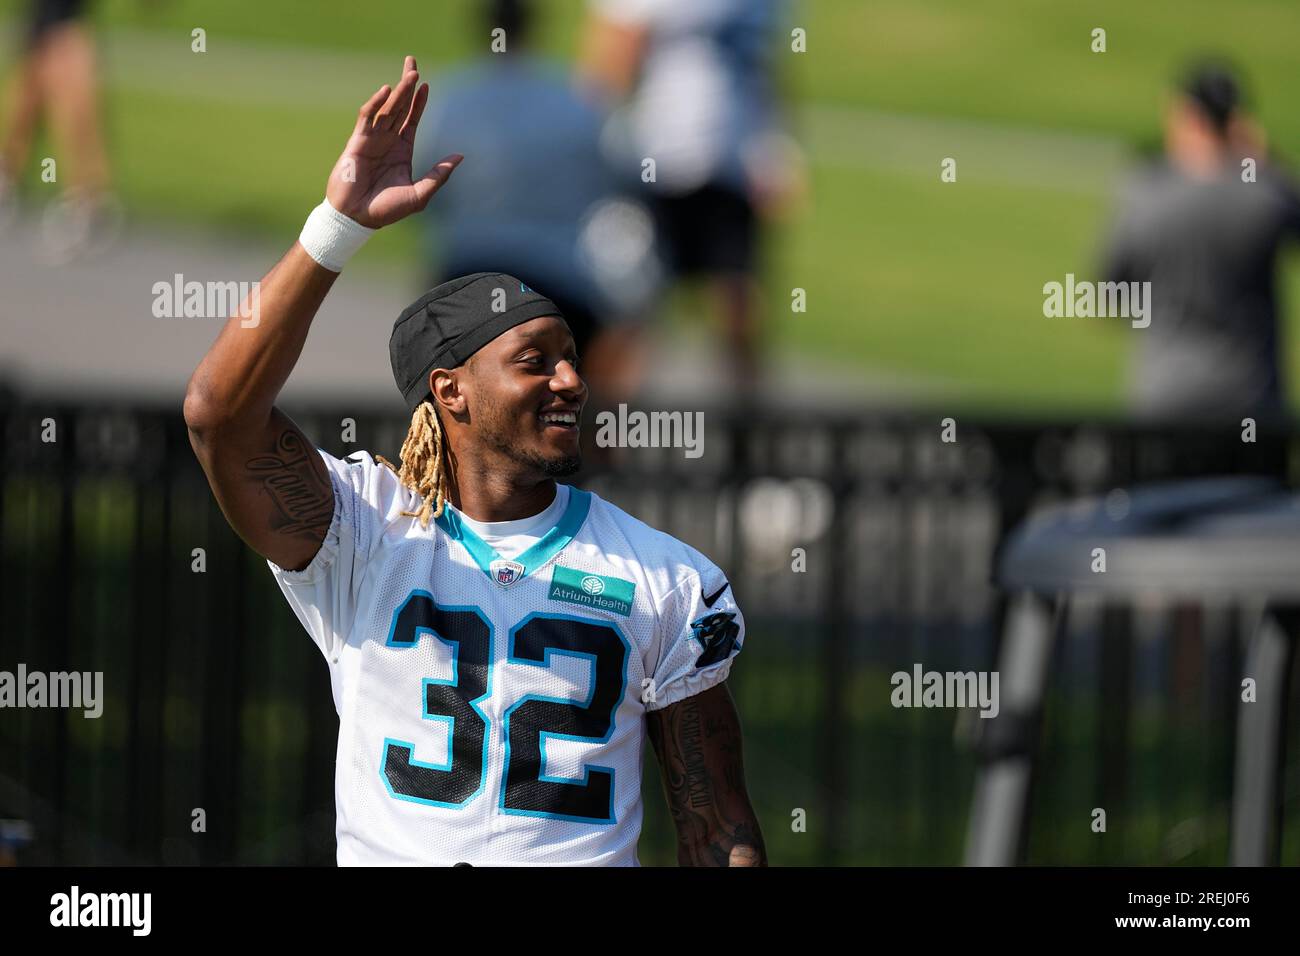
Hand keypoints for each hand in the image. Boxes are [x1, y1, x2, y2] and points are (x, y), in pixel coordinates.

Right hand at [325, 55, 462, 228]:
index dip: (419, 102)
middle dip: (406, 85)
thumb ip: (439, 175)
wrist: (357, 217)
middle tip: (413, 63)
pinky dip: (376, 104)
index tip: (426, 85)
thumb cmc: (387, 210)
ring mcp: (372, 140)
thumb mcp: (420, 194)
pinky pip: (368, 118)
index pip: (412, 120)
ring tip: (410, 73)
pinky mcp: (358, 142)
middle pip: (399, 106)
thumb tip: (461, 157)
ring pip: (387, 108)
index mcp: (402, 150)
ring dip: (398, 91)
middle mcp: (388, 141)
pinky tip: (387, 92)